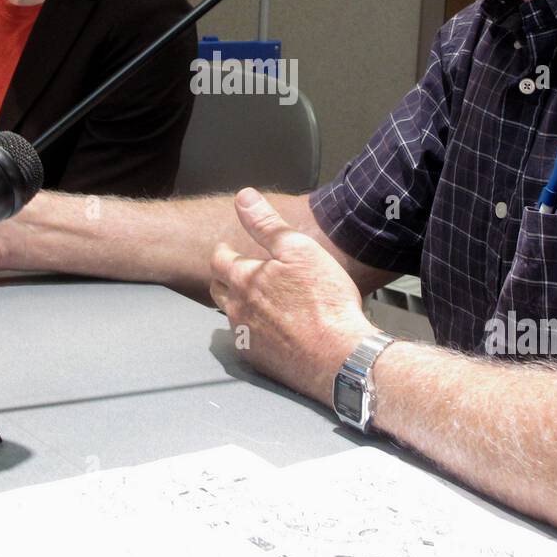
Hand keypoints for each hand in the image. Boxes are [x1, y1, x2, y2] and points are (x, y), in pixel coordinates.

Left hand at [209, 188, 377, 403]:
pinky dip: (250, 330)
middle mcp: (237, 308)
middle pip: (218, 289)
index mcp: (245, 278)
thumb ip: (266, 224)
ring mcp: (245, 336)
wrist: (338, 355)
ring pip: (230, 315)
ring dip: (236, 304)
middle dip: (223, 277)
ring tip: (251, 299)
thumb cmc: (324, 301)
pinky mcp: (257, 359)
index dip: (223, 252)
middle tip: (232, 272)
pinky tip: (266, 329)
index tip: (227, 249)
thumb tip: (243, 197)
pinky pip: (244, 340)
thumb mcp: (299, 249)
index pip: (219, 260)